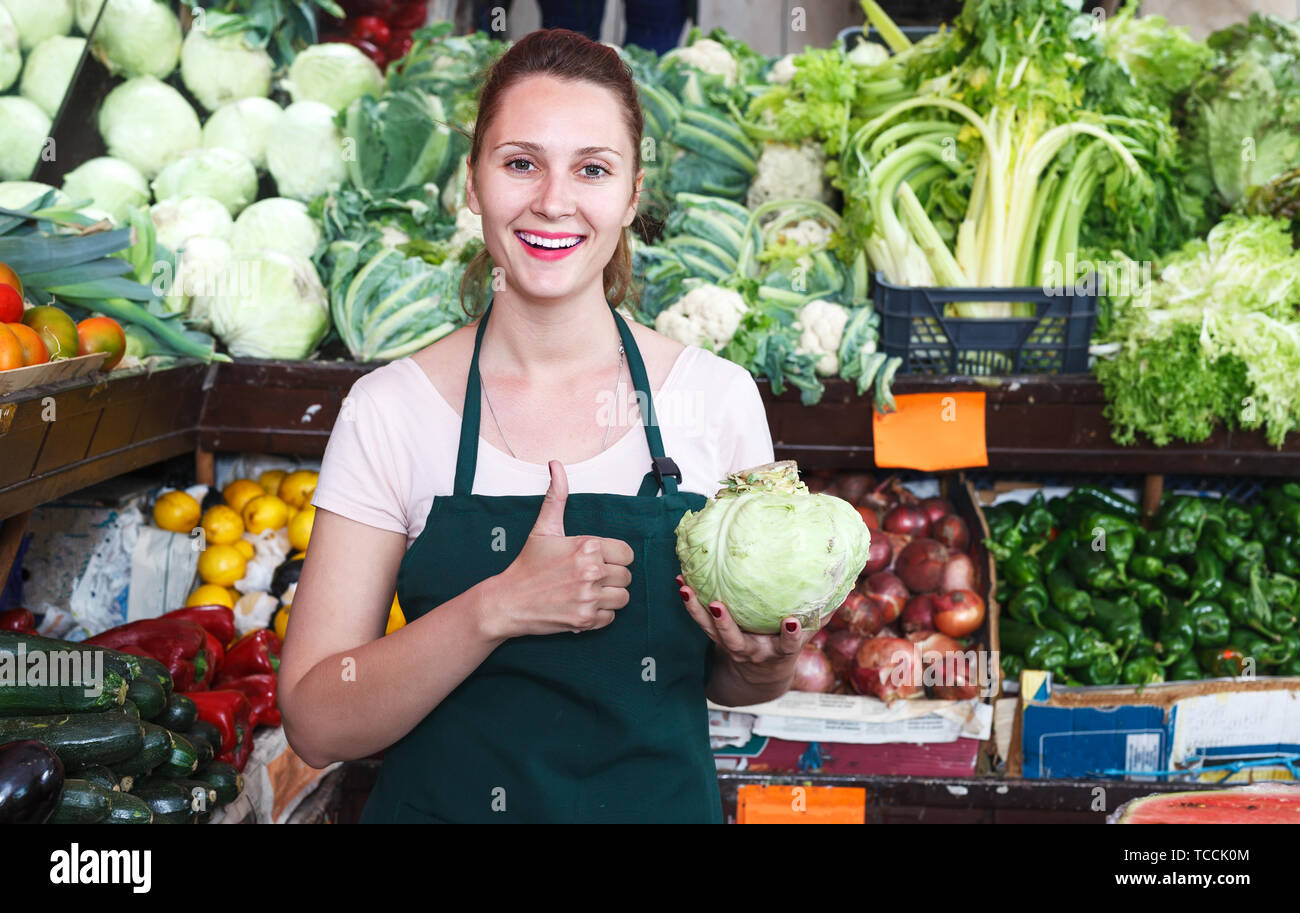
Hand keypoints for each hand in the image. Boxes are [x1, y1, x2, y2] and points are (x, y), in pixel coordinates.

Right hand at [481, 461, 634, 639]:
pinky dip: (600, 615)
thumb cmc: (528, 565)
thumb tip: (556, 466)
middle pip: (626, 576)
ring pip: (623, 597)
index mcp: (587, 546)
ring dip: (609, 596)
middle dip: (611, 578)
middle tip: (590, 578)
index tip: (600, 560)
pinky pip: (611, 617)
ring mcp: (589, 597)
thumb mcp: (543, 528)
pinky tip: (583, 606)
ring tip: (589, 592)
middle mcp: (591, 571)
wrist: (508, 601)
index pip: (627, 553)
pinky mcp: (586, 619)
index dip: (615, 558)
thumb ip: (556, 496)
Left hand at [677, 576, 817, 684]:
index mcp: (778, 652)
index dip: (790, 636)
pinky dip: (690, 603)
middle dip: (726, 625)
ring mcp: (731, 647)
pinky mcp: (715, 639)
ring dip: (696, 611)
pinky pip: (699, 622)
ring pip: (710, 633)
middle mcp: (752, 651)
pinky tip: (681, 581)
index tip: (792, 623)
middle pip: (736, 642)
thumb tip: (847, 583)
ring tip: (685, 589)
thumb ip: (821, 614)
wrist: (758, 679)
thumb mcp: (805, 637)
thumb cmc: (785, 647)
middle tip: (717, 605)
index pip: (788, 646)